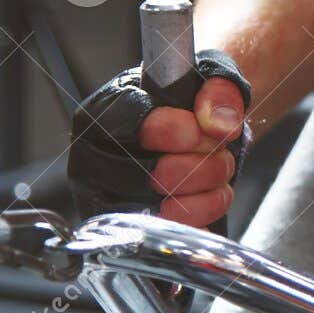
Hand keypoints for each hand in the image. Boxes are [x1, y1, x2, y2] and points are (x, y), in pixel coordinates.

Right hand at [68, 50, 251, 226]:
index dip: (176, 131)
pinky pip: (171, 235)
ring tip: (215, 171)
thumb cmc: (191, 101)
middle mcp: (93, 156)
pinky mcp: (126, 228)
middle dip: (203, 165)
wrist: (194, 125)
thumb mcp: (213, 77)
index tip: (202, 130)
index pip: (133, 125)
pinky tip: (207, 196)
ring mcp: (104, 197)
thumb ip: (220, 90)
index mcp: (105, 110)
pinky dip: (203, 218)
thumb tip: (217, 123)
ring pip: (165, 210)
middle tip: (216, 150)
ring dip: (208, 191)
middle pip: (153, 174)